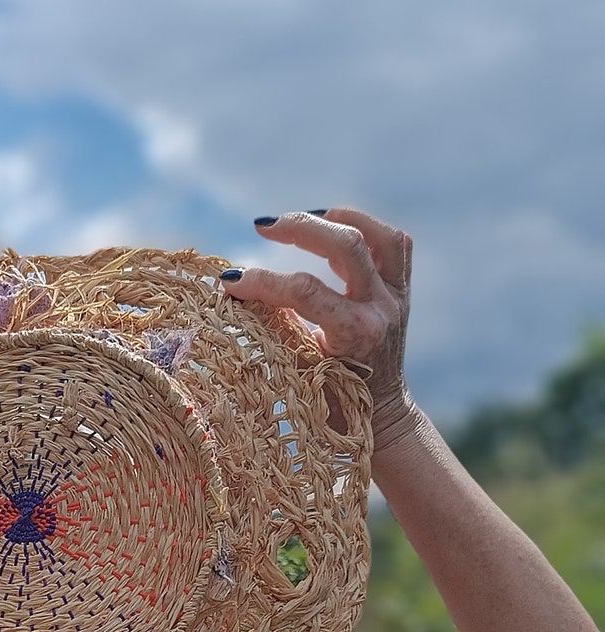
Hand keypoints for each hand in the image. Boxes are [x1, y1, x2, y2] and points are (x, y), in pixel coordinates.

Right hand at [220, 208, 414, 444]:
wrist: (381, 414)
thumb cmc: (332, 401)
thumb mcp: (299, 369)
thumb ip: (275, 328)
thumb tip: (236, 290)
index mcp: (356, 335)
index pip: (304, 291)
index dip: (262, 281)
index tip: (229, 281)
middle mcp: (381, 311)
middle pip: (346, 245)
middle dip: (300, 228)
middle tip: (263, 227)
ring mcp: (397, 298)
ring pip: (379, 236)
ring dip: (339, 218)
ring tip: (303, 217)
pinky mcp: (402, 291)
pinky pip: (394, 244)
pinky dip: (365, 228)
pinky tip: (334, 226)